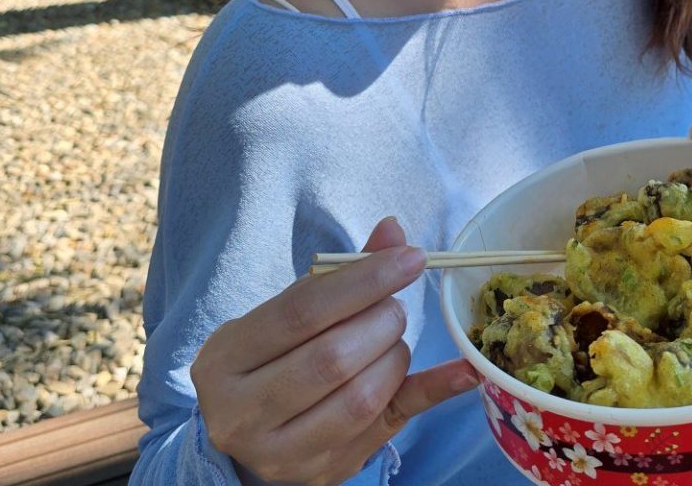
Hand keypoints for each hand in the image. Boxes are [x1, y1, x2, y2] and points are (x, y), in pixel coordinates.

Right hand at [191, 217, 477, 485]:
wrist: (247, 438)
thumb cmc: (268, 361)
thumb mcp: (284, 316)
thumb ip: (336, 276)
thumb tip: (394, 230)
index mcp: (226, 359)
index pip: (302, 312)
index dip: (362, 281)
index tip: (409, 257)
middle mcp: (244, 413)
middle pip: (332, 358)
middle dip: (381, 321)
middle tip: (394, 306)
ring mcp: (284, 453)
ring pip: (360, 398)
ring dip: (395, 355)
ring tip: (392, 339)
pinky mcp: (326, 471)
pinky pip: (391, 426)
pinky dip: (434, 392)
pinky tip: (464, 369)